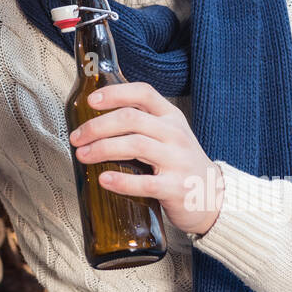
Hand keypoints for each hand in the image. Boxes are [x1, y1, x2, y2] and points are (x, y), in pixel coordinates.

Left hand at [68, 82, 224, 235]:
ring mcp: (178, 161)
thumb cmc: (182, 164)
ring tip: (83, 155)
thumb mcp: (169, 136)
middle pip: (131, 119)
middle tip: (77, 137)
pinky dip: (121, 181)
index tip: (91, 101)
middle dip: (97, 126)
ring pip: (135, 145)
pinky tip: (104, 179)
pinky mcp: (176, 188)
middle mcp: (175, 134)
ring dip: (102, 149)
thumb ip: (142, 125)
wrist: (215, 198)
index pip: (143, 94)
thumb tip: (94, 123)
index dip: (115, 93)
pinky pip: (145, 182)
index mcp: (171, 117)